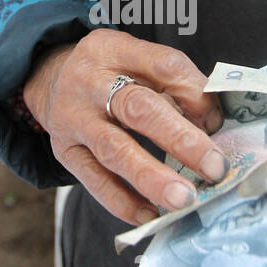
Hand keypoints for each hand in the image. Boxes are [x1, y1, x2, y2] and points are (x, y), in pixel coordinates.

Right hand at [22, 30, 227, 223]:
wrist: (49, 78)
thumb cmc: (110, 72)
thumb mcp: (136, 59)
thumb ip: (174, 83)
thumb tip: (211, 124)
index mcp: (115, 50)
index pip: (164, 65)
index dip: (196, 93)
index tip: (218, 120)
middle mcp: (91, 83)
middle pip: (138, 109)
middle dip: (180, 140)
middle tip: (214, 167)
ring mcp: (74, 119)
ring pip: (114, 150)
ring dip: (152, 177)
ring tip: (184, 199)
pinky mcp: (64, 151)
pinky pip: (94, 181)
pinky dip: (124, 202)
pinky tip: (151, 216)